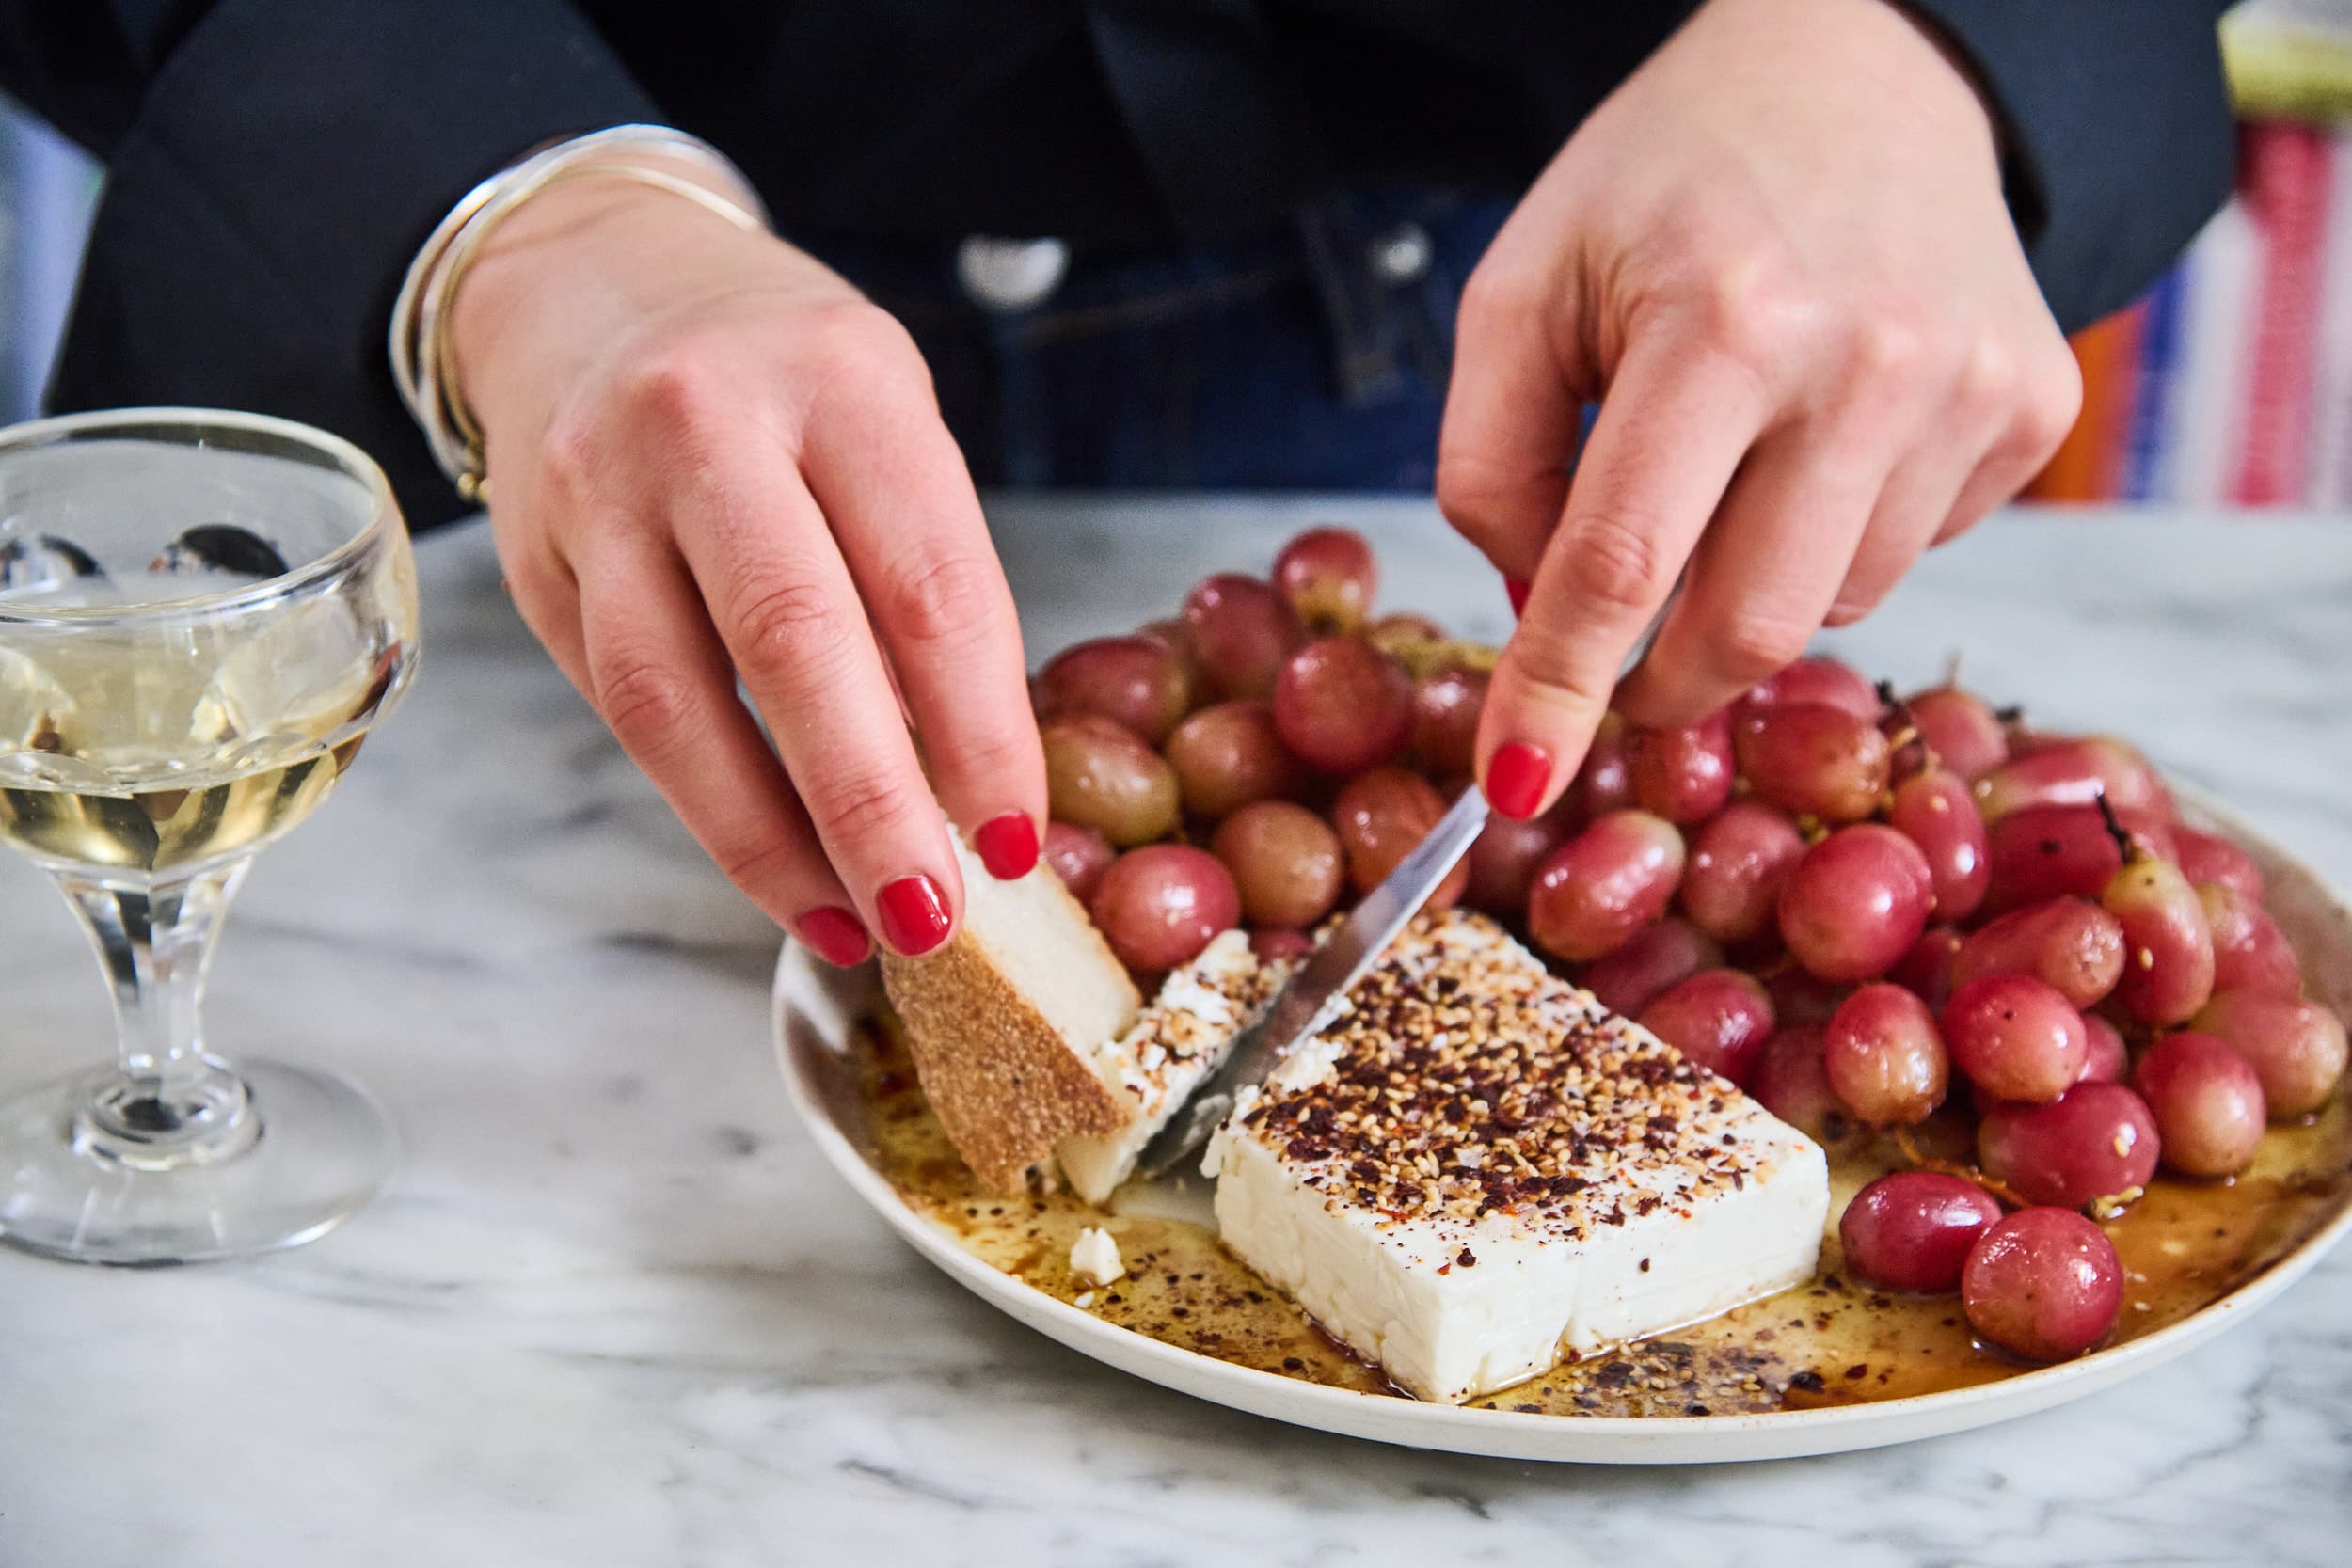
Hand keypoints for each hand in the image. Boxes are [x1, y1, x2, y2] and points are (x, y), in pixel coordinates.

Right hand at [453, 165, 1043, 959]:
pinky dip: (707, 808)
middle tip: (935, 919)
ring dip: (771, 842)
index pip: (930, 583)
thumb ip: (923, 578)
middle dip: (873, 807)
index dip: (981, 731)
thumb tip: (971, 782)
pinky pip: (625, 708)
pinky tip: (777, 869)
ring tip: (849, 926)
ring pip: (678, 700)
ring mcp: (601, 487)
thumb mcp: (886, 423)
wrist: (595, 276)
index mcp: (844, 379)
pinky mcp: (536, 558)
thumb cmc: (784, 375)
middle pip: (797, 643)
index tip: (1017, 841)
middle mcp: (711, 420)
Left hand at [1438, 0, 2080, 818]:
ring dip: (1750, 584)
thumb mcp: (1522, 288)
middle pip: (1746, 627)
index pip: (1620, 564)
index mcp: (1723, 319)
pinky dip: (1836, 536)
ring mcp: (1975, 390)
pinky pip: (1910, 555)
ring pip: (1831, 607)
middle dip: (1659, 677)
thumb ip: (1493, 464)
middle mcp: (1872, 360)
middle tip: (1614, 648)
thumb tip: (1539, 617)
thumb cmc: (1666, 182)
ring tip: (1734, 454)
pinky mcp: (2035, 410)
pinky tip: (1823, 431)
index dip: (1557, 692)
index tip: (1514, 783)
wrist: (1865, 68)